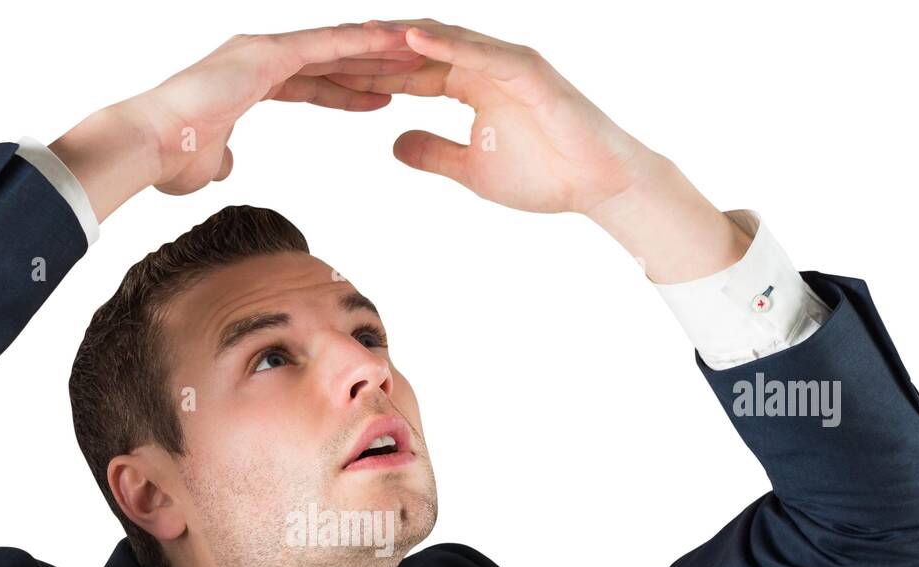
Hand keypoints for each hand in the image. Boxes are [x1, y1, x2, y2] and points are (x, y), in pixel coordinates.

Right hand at [51, 21, 424, 217]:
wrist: (148, 144)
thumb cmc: (169, 158)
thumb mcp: (206, 163)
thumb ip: (221, 158)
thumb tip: (226, 165)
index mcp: (248, 81)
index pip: (311, 84)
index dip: (346, 90)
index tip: (379, 97)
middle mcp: (258, 57)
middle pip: (330, 60)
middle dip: (371, 65)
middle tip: (413, 68)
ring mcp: (263, 51)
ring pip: (334, 47)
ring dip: (376, 49)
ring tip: (417, 50)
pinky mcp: (267, 54)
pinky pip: (326, 46)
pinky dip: (361, 43)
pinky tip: (392, 43)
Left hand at [327, 18, 750, 281]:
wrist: (597, 184)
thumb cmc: (544, 175)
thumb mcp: (471, 170)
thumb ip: (433, 153)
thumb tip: (393, 144)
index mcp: (468, 83)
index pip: (407, 72)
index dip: (366, 73)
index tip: (322, 76)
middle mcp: (482, 62)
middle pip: (415, 49)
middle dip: (371, 47)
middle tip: (321, 45)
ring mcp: (504, 60)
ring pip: (441, 40)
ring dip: (397, 35)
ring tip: (352, 31)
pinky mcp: (525, 68)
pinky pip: (477, 51)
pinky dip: (443, 42)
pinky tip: (407, 38)